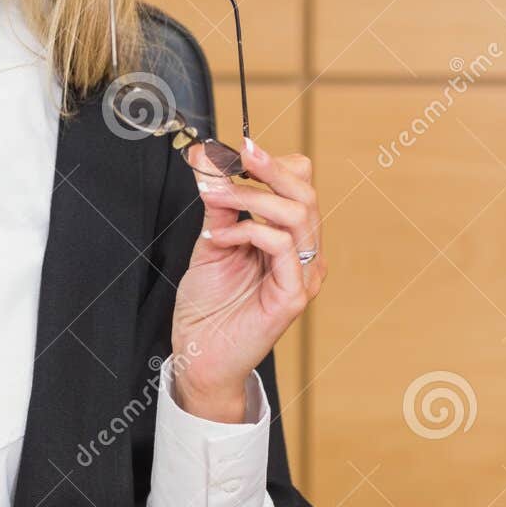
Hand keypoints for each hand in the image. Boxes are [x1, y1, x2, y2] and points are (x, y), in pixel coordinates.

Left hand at [171, 138, 327, 412]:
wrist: (199, 356)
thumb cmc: (208, 306)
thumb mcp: (212, 241)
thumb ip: (218, 204)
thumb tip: (210, 160)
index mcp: (289, 238)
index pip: (298, 185)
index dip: (268, 163)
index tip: (227, 151)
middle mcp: (303, 254)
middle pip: (305, 192)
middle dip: (269, 166)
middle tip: (238, 152)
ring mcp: (303, 275)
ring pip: (297, 214)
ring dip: (252, 196)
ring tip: (215, 196)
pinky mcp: (294, 296)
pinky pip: (283, 246)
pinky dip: (249, 230)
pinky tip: (221, 235)